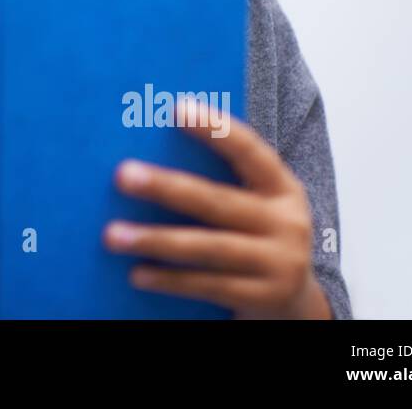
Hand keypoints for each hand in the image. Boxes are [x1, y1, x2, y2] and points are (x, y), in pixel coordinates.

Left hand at [102, 96, 330, 318]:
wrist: (297, 303)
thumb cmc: (257, 238)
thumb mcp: (255, 206)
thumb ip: (221, 182)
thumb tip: (149, 156)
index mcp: (282, 188)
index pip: (251, 151)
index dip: (216, 130)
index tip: (178, 109)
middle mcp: (286, 223)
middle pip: (217, 202)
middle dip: (166, 188)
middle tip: (122, 175)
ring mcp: (279, 264)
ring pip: (207, 248)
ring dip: (155, 239)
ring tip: (113, 234)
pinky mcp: (263, 299)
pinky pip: (207, 286)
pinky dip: (169, 279)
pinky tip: (136, 273)